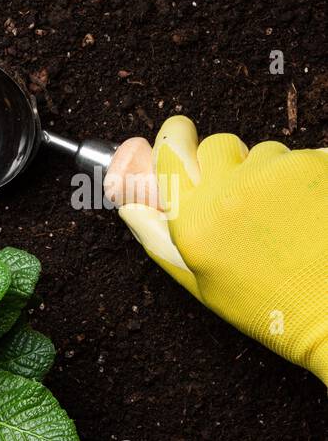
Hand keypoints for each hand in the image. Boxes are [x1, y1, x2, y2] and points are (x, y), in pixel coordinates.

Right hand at [108, 116, 327, 384]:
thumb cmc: (268, 305)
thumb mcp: (199, 280)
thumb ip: (159, 238)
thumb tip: (131, 203)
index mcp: (191, 220)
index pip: (168, 152)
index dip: (174, 138)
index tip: (179, 135)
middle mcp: (226, 192)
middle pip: (215, 144)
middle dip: (224, 160)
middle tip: (240, 194)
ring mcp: (272, 176)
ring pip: (262, 152)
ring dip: (267, 173)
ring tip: (282, 214)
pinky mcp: (312, 167)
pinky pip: (300, 158)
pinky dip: (303, 178)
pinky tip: (309, 211)